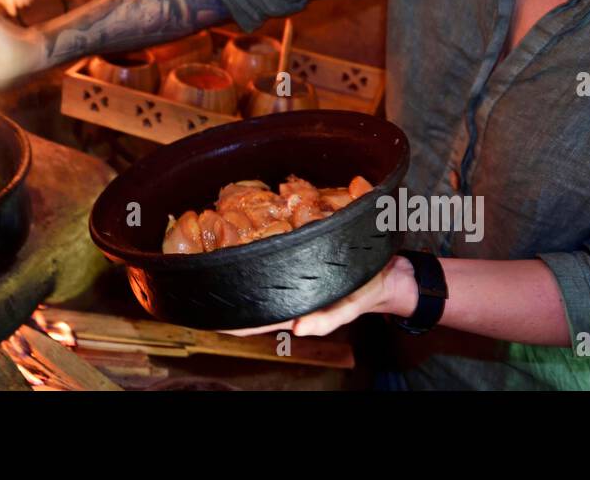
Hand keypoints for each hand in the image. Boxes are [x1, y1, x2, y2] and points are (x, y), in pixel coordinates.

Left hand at [221, 255, 417, 336]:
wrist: (388, 273)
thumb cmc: (366, 290)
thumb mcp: (349, 306)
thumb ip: (326, 320)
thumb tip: (298, 329)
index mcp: (300, 308)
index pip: (261, 320)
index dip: (236, 323)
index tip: (212, 321)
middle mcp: (293, 295)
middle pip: (255, 302)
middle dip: (230, 301)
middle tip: (201, 297)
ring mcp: (295, 280)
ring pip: (262, 285)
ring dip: (241, 284)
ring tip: (213, 280)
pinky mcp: (299, 262)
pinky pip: (274, 267)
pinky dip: (258, 266)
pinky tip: (243, 260)